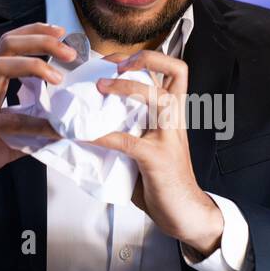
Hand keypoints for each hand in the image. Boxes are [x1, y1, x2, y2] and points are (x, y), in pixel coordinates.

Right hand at [0, 23, 76, 206]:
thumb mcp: (0, 137)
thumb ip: (26, 130)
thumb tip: (55, 131)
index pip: (8, 45)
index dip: (34, 32)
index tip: (60, 33)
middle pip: (7, 45)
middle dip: (41, 40)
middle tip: (69, 51)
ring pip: (0, 66)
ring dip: (34, 65)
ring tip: (58, 78)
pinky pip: (9, 119)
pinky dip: (37, 122)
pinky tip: (55, 129)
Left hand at [92, 49, 224, 256]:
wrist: (186, 213)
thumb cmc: (165, 181)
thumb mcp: (149, 147)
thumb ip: (130, 130)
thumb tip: (93, 121)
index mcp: (175, 114)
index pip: (174, 71)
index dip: (149, 57)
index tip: (119, 60)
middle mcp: (176, 119)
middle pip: (177, 71)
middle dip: (145, 59)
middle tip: (114, 64)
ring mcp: (168, 137)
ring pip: (156, 97)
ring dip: (125, 87)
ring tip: (100, 87)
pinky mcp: (155, 159)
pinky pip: (125, 140)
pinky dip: (101, 135)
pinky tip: (83, 136)